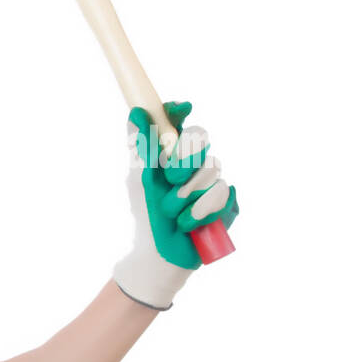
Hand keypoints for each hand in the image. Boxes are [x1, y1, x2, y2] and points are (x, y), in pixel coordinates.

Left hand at [112, 101, 238, 309]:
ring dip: (188, 193)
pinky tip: (190, 223)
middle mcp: (192, 162)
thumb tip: (135, 112)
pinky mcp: (227, 199)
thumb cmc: (147, 216)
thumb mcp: (140, 181)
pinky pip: (222, 191)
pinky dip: (201, 209)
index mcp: (169, 154)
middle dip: (184, 159)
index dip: (178, 111)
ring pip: (211, 166)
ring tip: (174, 212)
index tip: (181, 108)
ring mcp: (211, 179)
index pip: (177, 122)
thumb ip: (141, 148)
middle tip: (170, 179)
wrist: (161, 253)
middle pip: (200, 137)